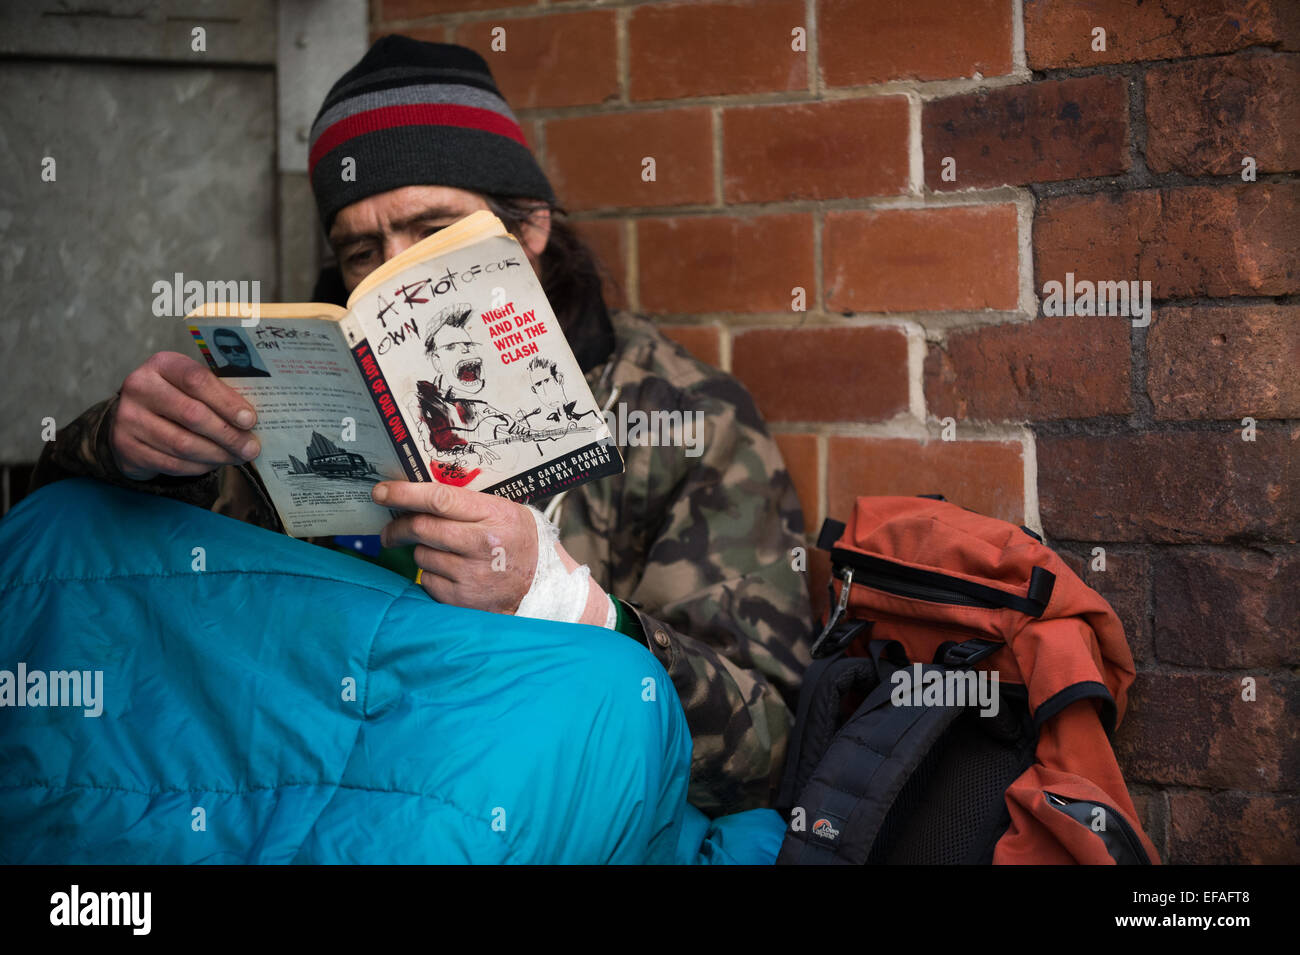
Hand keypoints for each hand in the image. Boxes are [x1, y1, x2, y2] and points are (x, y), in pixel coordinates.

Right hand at [109, 352, 259, 480]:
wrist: (132, 418)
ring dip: (217, 454)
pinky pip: (172, 463)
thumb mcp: (191, 385)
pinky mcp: (127, 447)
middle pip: (192, 415)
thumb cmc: (175, 397)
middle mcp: (139, 387)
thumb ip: (218, 394)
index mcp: (162, 364)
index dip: (227, 402)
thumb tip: (252, 419)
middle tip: (251, 448)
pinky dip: (199, 466)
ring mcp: (129, 418)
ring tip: (237, 457)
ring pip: (183, 444)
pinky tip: (214, 463)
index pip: (197, 380)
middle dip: (228, 435)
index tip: (250, 420)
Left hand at [375, 481, 537, 612]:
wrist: (542, 584)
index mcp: (494, 514)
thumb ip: (466, 503)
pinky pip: (427, 581)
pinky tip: (450, 574)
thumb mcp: (504, 511)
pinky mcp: (463, 599)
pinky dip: (431, 576)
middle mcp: (482, 544)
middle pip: (422, 528)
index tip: (381, 492)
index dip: (404, 494)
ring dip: (422, 552)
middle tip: (390, 530)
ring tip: (442, 554)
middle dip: (398, 527)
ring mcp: (472, 574)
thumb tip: (416, 494)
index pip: (439, 499)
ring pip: (422, 556)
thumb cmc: (518, 540)